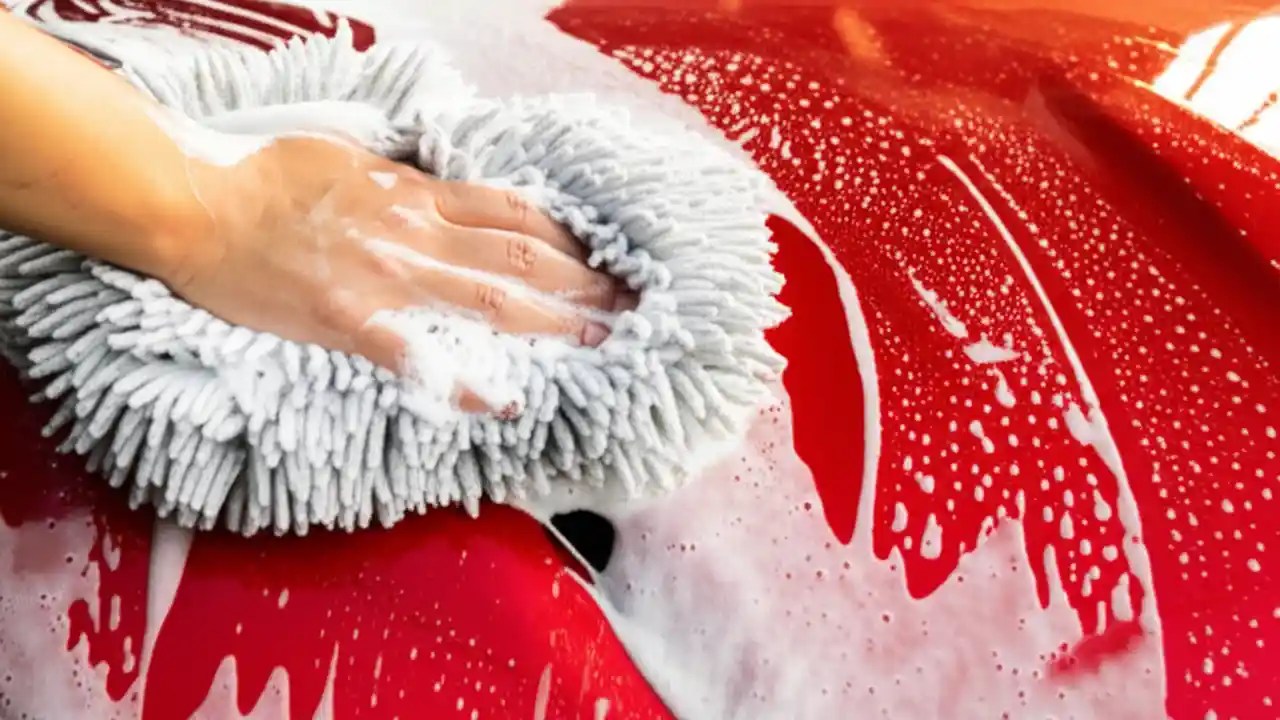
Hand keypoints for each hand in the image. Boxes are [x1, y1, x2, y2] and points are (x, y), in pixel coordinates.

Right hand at [165, 135, 622, 406]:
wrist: (198, 203)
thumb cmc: (267, 176)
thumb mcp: (349, 158)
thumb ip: (402, 182)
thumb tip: (436, 192)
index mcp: (416, 193)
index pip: (514, 213)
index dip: (568, 235)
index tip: (604, 254)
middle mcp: (417, 232)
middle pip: (521, 256)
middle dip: (583, 281)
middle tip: (629, 304)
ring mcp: (389, 278)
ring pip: (490, 298)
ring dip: (553, 321)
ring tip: (601, 340)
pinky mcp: (352, 321)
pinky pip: (422, 355)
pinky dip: (468, 379)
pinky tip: (508, 401)